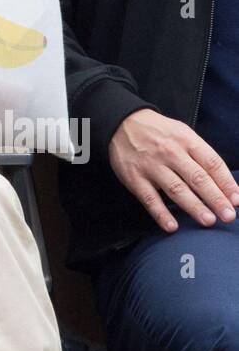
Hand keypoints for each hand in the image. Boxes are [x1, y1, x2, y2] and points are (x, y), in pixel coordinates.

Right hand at [109, 109, 238, 231]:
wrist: (123, 123)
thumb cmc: (158, 132)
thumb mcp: (183, 134)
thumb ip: (199, 154)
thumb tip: (220, 181)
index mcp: (187, 141)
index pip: (212, 164)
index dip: (226, 183)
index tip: (237, 200)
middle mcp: (172, 154)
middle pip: (198, 179)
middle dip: (215, 198)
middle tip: (228, 215)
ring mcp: (152, 167)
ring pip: (176, 190)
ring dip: (194, 207)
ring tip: (208, 220)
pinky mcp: (134, 178)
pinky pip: (149, 199)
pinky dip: (161, 213)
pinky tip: (171, 226)